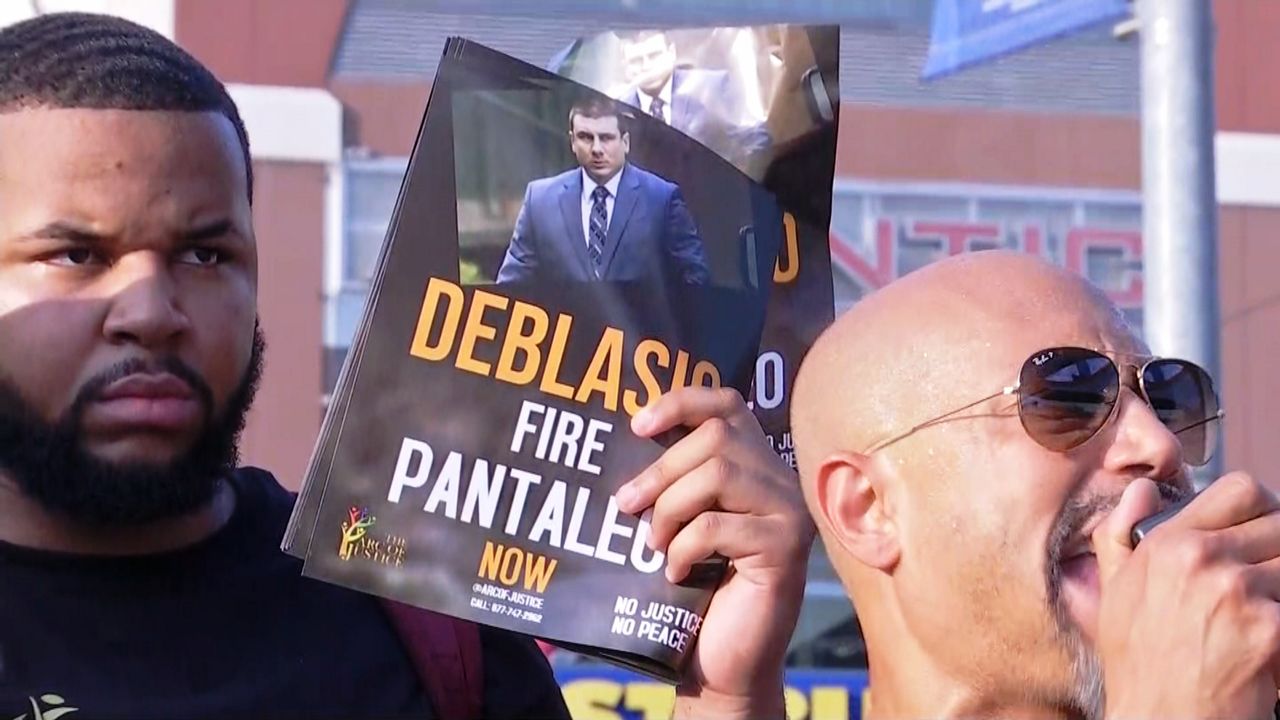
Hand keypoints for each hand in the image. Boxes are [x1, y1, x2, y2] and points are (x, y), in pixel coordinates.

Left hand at [615, 387, 814, 718]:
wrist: (723, 660)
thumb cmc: (697, 588)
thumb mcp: (682, 521)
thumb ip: (674, 480)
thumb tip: (626, 437)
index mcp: (756, 463)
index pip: (727, 404)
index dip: (682, 402)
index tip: (638, 425)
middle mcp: (781, 480)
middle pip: (716, 438)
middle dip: (660, 470)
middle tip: (626, 505)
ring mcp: (789, 513)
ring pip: (718, 475)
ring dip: (669, 509)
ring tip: (653, 543)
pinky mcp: (784, 549)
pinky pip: (717, 526)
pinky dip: (683, 548)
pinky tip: (675, 573)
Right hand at [1093, 474, 1279, 719]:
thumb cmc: (1139, 664)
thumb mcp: (1113, 593)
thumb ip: (1120, 534)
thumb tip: (1141, 491)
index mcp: (1166, 542)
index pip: (1238, 490)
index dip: (1258, 509)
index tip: (1260, 532)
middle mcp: (1201, 557)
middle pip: (1279, 522)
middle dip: (1277, 550)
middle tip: (1265, 580)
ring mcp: (1237, 590)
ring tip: (1262, 613)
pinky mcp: (1270, 626)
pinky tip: (1267, 644)